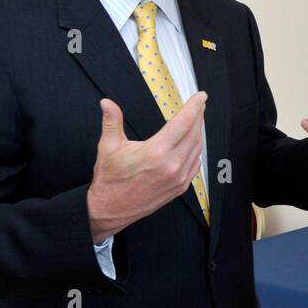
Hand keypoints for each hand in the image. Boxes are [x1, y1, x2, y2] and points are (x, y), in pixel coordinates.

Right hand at [86, 93, 205, 242]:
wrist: (110, 210)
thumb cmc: (110, 180)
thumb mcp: (108, 146)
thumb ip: (112, 121)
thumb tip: (107, 103)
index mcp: (156, 152)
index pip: (183, 123)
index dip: (194, 107)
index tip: (200, 97)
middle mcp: (171, 166)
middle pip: (193, 134)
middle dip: (198, 116)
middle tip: (199, 104)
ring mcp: (178, 178)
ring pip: (197, 149)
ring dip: (198, 132)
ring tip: (196, 120)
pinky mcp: (179, 188)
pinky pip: (195, 165)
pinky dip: (197, 151)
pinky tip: (193, 143)